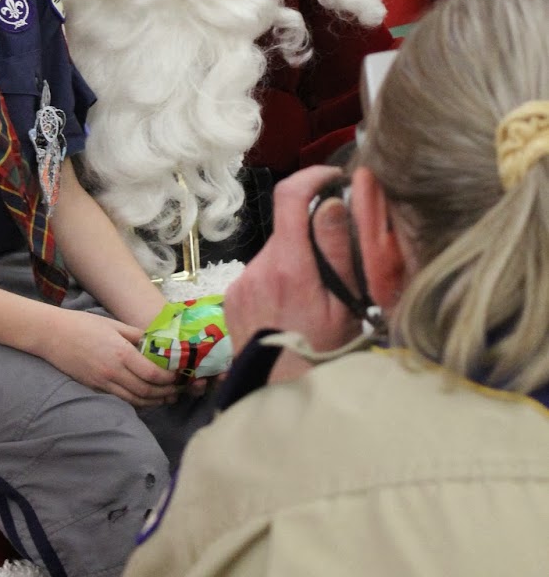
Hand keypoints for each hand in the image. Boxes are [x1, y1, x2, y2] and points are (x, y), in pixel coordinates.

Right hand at [42, 311, 179, 406]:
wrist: (51, 334)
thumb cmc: (82, 324)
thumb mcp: (113, 324)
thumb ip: (136, 335)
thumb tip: (156, 342)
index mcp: (121, 353)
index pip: (152, 373)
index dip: (169, 379)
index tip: (180, 376)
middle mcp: (113, 371)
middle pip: (147, 391)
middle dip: (167, 393)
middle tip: (179, 390)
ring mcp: (103, 382)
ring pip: (135, 400)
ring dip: (154, 402)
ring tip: (167, 398)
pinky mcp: (95, 387)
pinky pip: (121, 399)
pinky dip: (137, 402)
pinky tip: (146, 398)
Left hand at [223, 166, 363, 360]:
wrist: (277, 400)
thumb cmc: (322, 358)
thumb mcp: (344, 307)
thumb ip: (338, 251)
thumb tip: (331, 201)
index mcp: (289, 269)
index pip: (290, 198)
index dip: (311, 176)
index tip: (332, 176)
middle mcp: (258, 270)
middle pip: (287, 229)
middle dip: (313, 236)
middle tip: (337, 269)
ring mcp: (241, 284)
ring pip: (276, 254)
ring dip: (297, 263)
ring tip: (314, 302)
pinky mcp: (232, 297)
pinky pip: (261, 275)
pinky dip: (280, 282)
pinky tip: (291, 312)